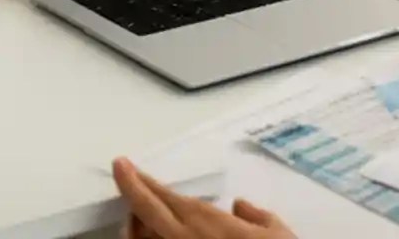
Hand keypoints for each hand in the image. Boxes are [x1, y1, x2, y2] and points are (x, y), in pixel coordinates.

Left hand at [112, 158, 295, 238]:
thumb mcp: (276, 233)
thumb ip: (256, 216)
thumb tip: (240, 206)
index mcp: (204, 221)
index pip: (162, 197)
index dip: (139, 181)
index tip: (125, 166)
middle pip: (143, 211)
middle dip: (129, 188)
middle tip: (122, 171)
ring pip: (137, 238)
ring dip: (134, 221)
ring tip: (136, 211)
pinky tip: (143, 236)